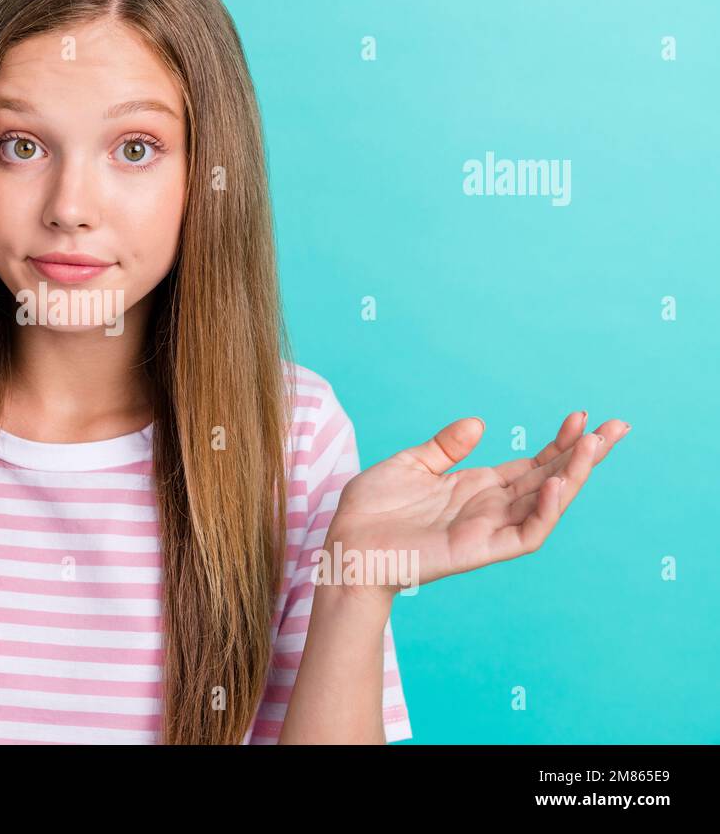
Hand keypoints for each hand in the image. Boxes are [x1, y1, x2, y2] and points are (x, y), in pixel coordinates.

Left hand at [323, 411, 628, 596]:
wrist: (346, 545)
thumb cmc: (372, 509)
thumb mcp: (410, 464)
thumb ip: (446, 447)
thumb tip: (479, 424)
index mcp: (476, 487)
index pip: (532, 464)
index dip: (558, 442)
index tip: (581, 416)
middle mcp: (490, 507)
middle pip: (551, 479)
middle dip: (585, 455)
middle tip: (619, 427)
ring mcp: (488, 529)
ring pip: (546, 504)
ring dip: (573, 476)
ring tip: (594, 446)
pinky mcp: (479, 549)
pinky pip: (524, 534)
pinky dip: (544, 511)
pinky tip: (554, 482)